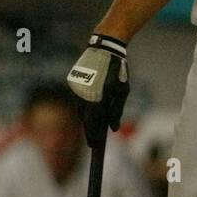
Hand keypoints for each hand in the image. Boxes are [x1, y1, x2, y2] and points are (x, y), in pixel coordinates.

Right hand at [67, 33, 129, 147]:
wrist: (104, 50)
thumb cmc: (118, 71)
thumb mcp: (122, 91)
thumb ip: (117, 111)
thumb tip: (113, 128)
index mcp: (97, 99)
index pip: (92, 124)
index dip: (93, 137)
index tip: (94, 147)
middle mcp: (83, 96)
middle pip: (84, 120)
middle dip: (89, 132)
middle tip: (93, 143)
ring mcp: (76, 90)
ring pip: (79, 111)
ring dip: (86, 120)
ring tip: (93, 130)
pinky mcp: (73, 84)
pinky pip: (78, 100)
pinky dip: (83, 108)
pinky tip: (89, 114)